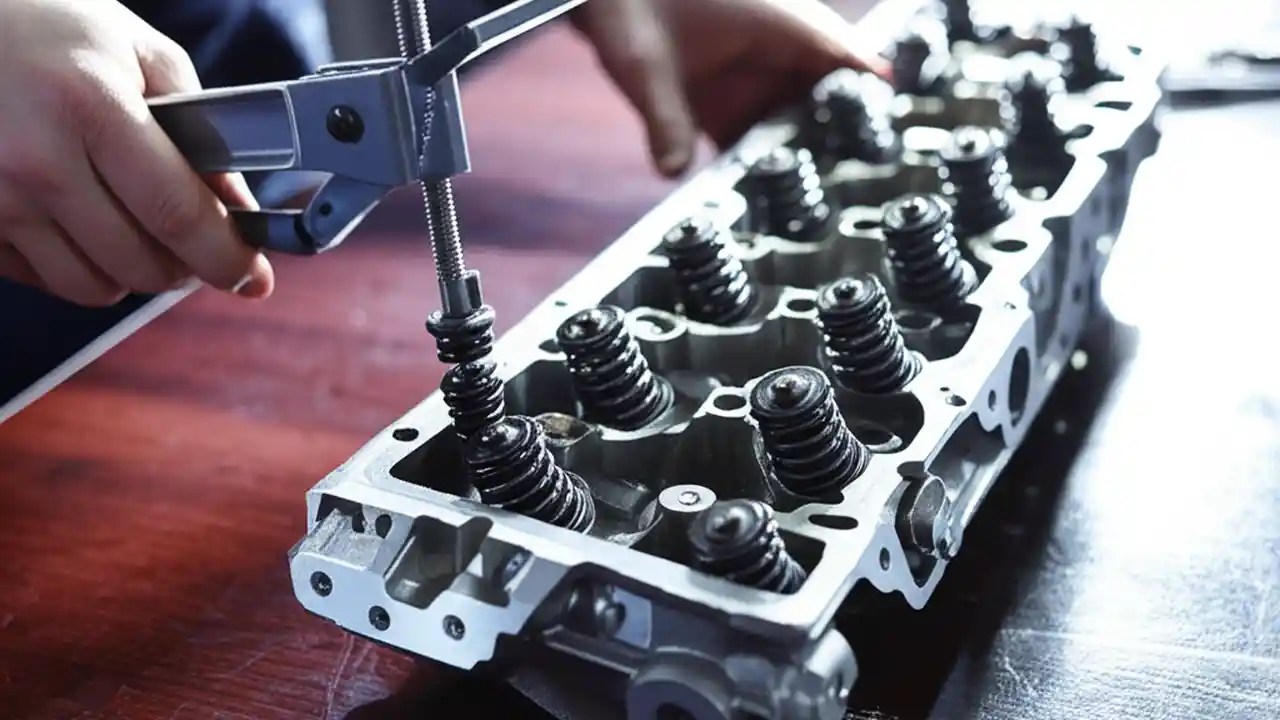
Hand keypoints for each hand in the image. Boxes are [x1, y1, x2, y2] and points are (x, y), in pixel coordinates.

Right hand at [0, 0, 272, 306]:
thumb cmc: (47, 25)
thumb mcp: (137, 51)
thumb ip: (201, 128)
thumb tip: (235, 206)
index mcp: (91, 106)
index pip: (177, 212)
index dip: (225, 257)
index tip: (252, 278)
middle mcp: (37, 160)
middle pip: (139, 263)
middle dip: (183, 266)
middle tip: (192, 244)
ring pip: (92, 286)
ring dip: (129, 272)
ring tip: (135, 231)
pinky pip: (42, 279)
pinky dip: (74, 265)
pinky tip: (79, 224)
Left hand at [574, 0, 887, 176]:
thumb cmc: (627, 4)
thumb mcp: (644, 65)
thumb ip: (665, 120)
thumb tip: (676, 172)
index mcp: (773, 23)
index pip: (839, 55)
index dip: (869, 88)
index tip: (894, 125)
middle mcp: (770, 45)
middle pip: (822, 92)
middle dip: (838, 134)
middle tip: (861, 183)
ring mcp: (747, 68)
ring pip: (790, 114)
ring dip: (800, 150)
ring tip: (821, 201)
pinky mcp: (721, 91)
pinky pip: (754, 126)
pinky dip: (761, 154)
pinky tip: (763, 192)